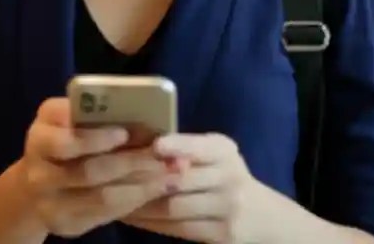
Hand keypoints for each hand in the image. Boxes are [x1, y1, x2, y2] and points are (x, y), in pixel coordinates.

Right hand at [18, 98, 179, 238]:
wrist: (37, 184)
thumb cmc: (65, 139)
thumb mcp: (71, 119)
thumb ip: (97, 116)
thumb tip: (148, 117)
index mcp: (41, 134)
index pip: (65, 140)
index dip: (95, 138)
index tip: (125, 133)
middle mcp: (37, 170)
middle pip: (89, 171)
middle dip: (132, 163)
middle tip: (166, 156)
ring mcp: (48, 202)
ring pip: (101, 197)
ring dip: (142, 185)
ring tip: (172, 174)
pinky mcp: (63, 223)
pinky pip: (105, 215)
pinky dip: (136, 201)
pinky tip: (158, 190)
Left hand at [122, 132, 282, 243]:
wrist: (263, 218)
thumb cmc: (223, 177)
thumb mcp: (215, 156)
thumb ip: (186, 148)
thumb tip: (135, 140)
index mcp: (224, 150)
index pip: (201, 146)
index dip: (179, 146)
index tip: (155, 145)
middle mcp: (229, 177)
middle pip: (181, 179)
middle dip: (143, 178)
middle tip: (110, 176)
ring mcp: (227, 208)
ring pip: (174, 206)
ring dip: (139, 203)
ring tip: (110, 197)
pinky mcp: (220, 234)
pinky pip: (177, 228)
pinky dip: (149, 222)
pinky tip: (128, 215)